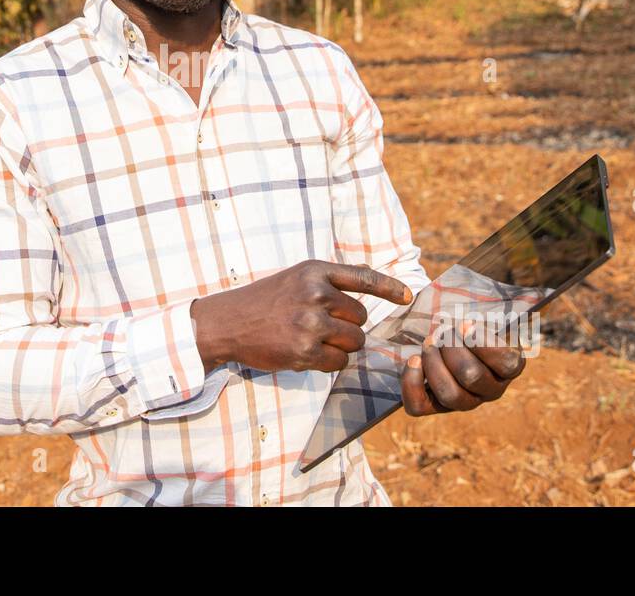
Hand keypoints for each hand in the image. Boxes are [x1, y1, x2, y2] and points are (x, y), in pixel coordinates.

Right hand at [190, 260, 411, 373]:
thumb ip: (329, 280)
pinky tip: (306, 354)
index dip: (389, 287)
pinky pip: (338, 363)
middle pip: (360, 318)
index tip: (408, 296)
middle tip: (322, 328)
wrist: (227, 322)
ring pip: (353, 342)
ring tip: (313, 341)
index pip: (363, 277)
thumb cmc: (263, 301)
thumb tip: (366, 279)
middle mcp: (315, 294)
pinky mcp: (304, 351)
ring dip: (341, 347)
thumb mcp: (295, 278)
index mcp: (314, 271)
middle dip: (348, 327)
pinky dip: (329, 363)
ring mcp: (310, 324)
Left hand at [400, 320, 525, 415]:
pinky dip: (412, 383)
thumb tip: (522, 300)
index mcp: (510, 367)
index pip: (507, 363)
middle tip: (442, 330)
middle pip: (472, 376)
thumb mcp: (485, 314)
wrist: (444, 332)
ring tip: (428, 343)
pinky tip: (413, 361)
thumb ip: (501, 309)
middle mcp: (491, 389)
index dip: (483, 343)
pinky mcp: (434, 407)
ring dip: (434, 364)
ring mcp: (464, 402)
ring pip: (451, 395)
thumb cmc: (468, 322)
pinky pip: (420, 407)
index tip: (466, 323)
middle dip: (452, 348)